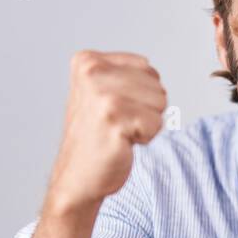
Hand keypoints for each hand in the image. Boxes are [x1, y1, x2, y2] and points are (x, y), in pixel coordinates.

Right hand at [46, 50, 167, 212]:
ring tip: (118, 132)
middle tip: (116, 124)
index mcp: (87, 61)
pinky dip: (145, 138)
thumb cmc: (95, 136)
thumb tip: (153, 73)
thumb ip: (125, 74)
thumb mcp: (102, 92)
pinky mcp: (114, 118)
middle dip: (145, 109)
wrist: (77, 176)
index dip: (140, 94)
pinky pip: (156, 124)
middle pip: (156, 84)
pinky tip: (121, 142)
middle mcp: (92, 72)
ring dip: (146, 123)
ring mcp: (102, 95)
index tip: (113, 110)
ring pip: (160, 103)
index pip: (147, 68)